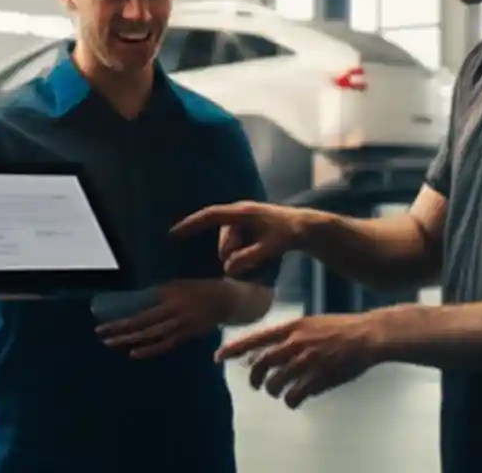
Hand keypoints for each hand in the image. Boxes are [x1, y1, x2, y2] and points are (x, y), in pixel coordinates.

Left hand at [96, 280, 234, 359]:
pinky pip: (165, 344)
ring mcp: (180, 325)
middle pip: (142, 321)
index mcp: (170, 293)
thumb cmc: (199, 289)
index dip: (123, 312)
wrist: (227, 300)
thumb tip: (138, 301)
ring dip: (129, 339)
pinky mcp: (186, 335)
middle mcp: (173, 310)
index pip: (140, 304)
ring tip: (110, 343)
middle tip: (100, 332)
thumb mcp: (178, 285)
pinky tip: (134, 353)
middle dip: (120, 328)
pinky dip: (149, 350)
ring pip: (151, 335)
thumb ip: (160, 293)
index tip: (105, 316)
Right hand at [171, 201, 317, 276]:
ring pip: (230, 244)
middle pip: (223, 238)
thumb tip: (227, 268)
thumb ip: (249, 259)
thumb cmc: (290, 235)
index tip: (172, 234)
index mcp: (242, 213)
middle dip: (229, 254)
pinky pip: (237, 243)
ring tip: (256, 263)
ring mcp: (244, 220)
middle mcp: (240, 213)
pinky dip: (242, 254)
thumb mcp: (271, 249)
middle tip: (244, 269)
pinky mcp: (249, 228)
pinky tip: (256, 260)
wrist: (308, 228)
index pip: (210, 216)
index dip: (190, 225)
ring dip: (237, 256)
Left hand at [216, 313, 387, 408]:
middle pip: (261, 364)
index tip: (218, 357)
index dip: (234, 349)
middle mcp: (296, 343)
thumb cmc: (340, 329)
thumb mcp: (311, 323)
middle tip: (257, 385)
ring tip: (279, 392)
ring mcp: (308, 360)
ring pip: (276, 382)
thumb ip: (289, 336)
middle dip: (255, 377)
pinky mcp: (320, 377)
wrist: (368, 335)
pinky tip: (295, 400)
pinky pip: (295, 395)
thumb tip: (268, 351)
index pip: (255, 338)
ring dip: (274, 391)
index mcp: (292, 327)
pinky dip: (291, 400)